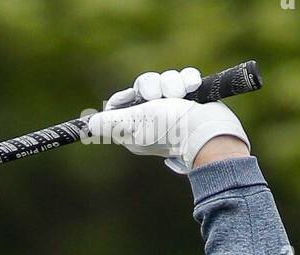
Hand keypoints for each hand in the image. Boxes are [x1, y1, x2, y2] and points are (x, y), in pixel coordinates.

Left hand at [84, 68, 249, 173]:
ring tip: (181, 95)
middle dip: (152, 86)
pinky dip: (188, 79)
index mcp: (133, 130)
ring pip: (164, 80)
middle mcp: (150, 119)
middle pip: (142, 87)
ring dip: (173, 82)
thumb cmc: (170, 128)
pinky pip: (183, 78)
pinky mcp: (191, 100)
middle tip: (160, 96)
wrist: (209, 131)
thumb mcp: (136, 124)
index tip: (132, 97)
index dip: (123, 97)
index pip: (119, 106)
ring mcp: (172, 110)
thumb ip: (113, 123)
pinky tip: (193, 87)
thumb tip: (90, 125)